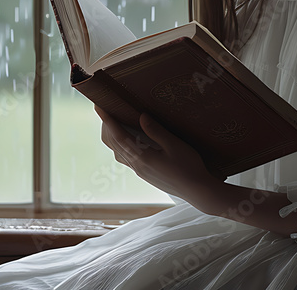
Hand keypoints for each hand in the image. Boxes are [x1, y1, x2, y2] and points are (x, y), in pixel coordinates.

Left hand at [94, 106, 225, 204]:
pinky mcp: (144, 174)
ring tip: (114, 122)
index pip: (118, 135)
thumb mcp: (175, 145)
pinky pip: (125, 158)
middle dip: (107, 126)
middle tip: (106, 109)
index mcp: (142, 157)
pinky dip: (120, 145)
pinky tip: (128, 140)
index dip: (108, 120)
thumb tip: (141, 116)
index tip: (99, 106)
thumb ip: (157, 131)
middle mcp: (136, 165)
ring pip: (117, 152)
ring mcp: (139, 171)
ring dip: (112, 136)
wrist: (197, 191)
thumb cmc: (189, 166)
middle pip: (113, 144)